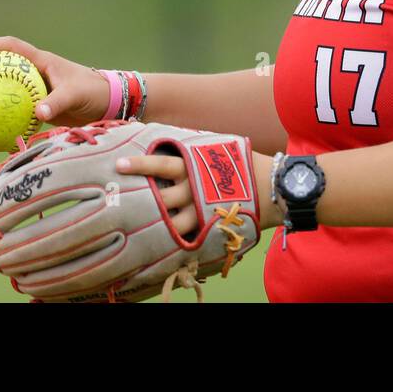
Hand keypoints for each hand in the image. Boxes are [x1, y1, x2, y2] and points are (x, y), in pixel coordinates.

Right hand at [0, 35, 109, 127]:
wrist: (107, 104)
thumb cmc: (93, 92)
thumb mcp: (76, 94)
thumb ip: (57, 101)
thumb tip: (38, 112)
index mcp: (41, 62)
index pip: (11, 47)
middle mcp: (34, 73)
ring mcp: (33, 90)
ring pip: (1, 90)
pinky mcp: (36, 106)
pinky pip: (11, 110)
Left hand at [116, 150, 283, 231]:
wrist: (273, 186)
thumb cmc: (244, 163)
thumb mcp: (218, 148)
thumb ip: (194, 150)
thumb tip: (170, 143)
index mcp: (195, 166)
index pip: (162, 165)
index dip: (140, 165)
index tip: (119, 165)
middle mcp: (195, 189)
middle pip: (161, 198)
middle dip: (141, 202)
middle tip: (119, 205)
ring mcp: (202, 211)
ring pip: (171, 223)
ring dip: (155, 226)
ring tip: (135, 230)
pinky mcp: (211, 228)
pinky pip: (188, 239)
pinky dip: (174, 243)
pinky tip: (160, 248)